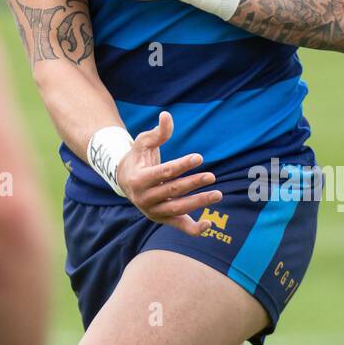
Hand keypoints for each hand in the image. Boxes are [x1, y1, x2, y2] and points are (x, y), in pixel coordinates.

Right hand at [115, 111, 220, 236]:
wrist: (125, 180)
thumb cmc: (138, 158)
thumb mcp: (144, 142)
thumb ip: (158, 132)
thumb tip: (167, 115)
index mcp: (138, 179)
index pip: (164, 173)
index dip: (182, 165)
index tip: (199, 157)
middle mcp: (144, 199)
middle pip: (172, 191)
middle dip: (193, 183)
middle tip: (212, 176)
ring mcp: (152, 211)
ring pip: (178, 209)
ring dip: (199, 202)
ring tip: (218, 194)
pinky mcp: (161, 219)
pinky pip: (179, 226)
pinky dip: (194, 229)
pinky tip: (210, 224)